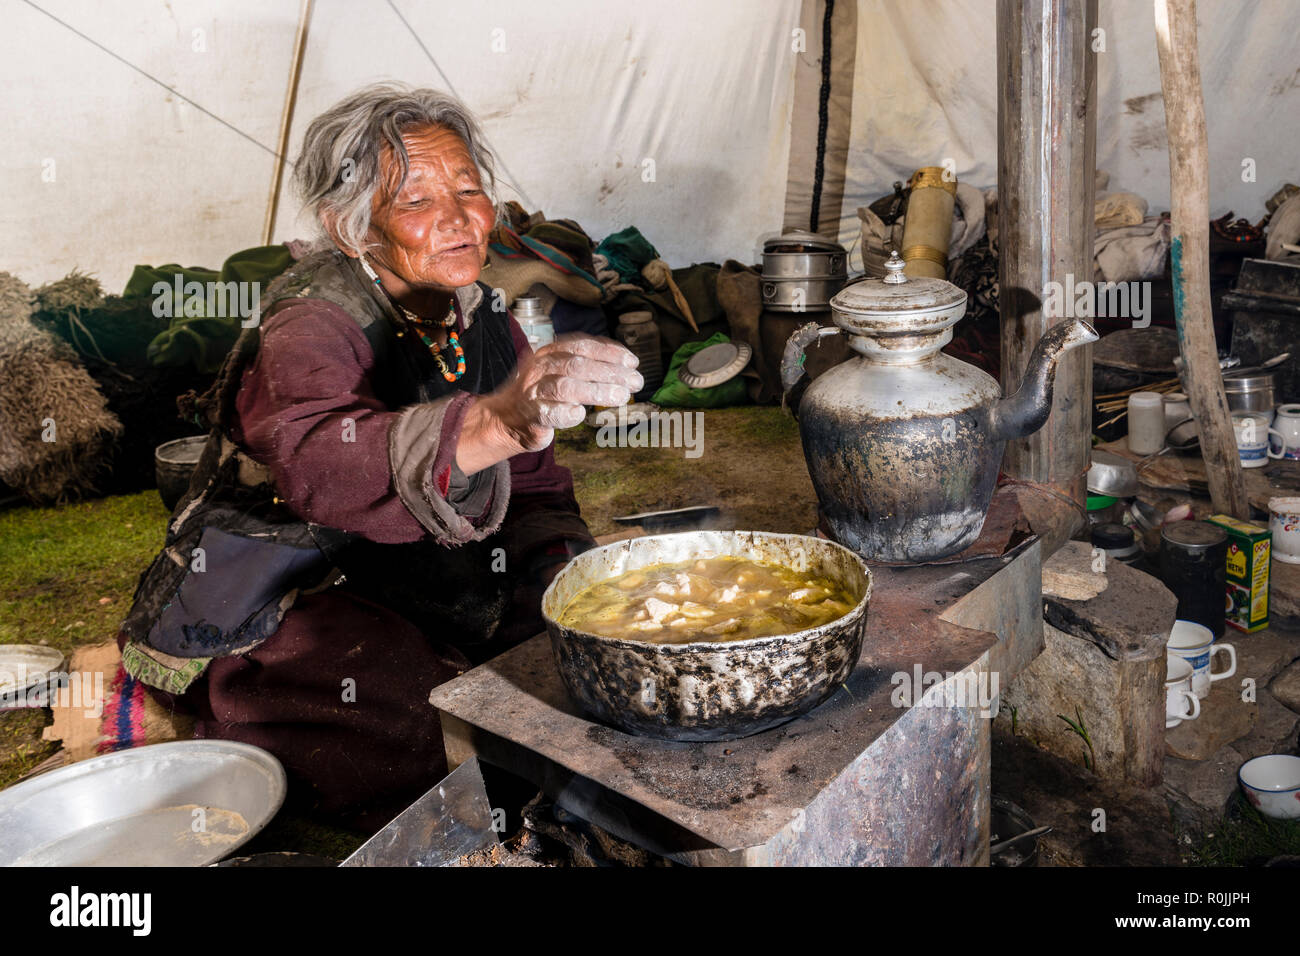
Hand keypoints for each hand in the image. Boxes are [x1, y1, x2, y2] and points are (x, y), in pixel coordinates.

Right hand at [457, 335, 641, 471]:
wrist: (506, 418)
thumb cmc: (543, 393)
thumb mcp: (562, 369)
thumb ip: (588, 364)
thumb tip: (627, 363)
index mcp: (549, 352)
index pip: (582, 345)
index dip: (610, 352)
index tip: (633, 362)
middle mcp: (540, 367)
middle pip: (577, 365)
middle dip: (610, 372)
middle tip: (635, 382)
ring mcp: (533, 391)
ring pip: (566, 386)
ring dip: (597, 391)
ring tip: (621, 397)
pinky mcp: (531, 415)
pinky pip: (552, 413)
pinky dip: (569, 413)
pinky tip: (583, 414)